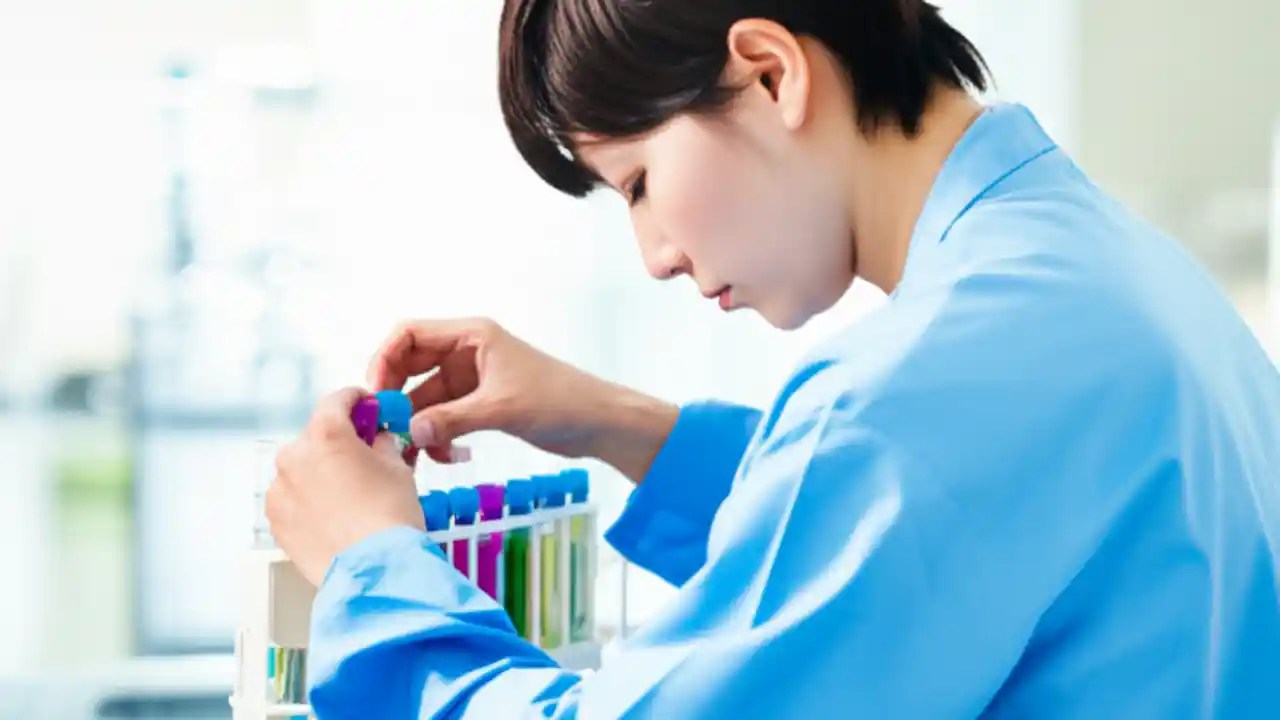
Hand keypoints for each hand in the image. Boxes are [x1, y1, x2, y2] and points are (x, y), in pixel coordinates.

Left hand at [267, 387, 425, 585]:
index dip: (357, 400)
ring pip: (302, 469)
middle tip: (364, 457)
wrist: (374, 569)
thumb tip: (377, 441)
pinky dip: (309, 500)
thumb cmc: (389, 517)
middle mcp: (294, 455)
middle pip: (317, 436)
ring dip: (321, 473)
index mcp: (326, 433)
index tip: (366, 407)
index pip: (338, 400)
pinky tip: (333, 515)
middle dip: (339, 443)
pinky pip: (292, 498)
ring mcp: (280, 489)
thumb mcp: (397, 467)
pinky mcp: (275, 519)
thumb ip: (382, 443)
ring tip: (349, 496)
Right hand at [368, 318, 677, 482]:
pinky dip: (438, 436)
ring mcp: (471, 379)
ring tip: (417, 455)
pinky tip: (450, 457)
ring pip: (424, 399)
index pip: (409, 333)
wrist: (598, 422)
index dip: (384, 359)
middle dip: (397, 399)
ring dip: (418, 426)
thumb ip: (452, 419)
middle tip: (387, 431)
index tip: (375, 394)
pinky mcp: (479, 404)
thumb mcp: (502, 408)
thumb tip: (409, 433)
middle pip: (409, 367)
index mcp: (472, 335)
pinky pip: (442, 417)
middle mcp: (466, 351)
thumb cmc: (559, 400)